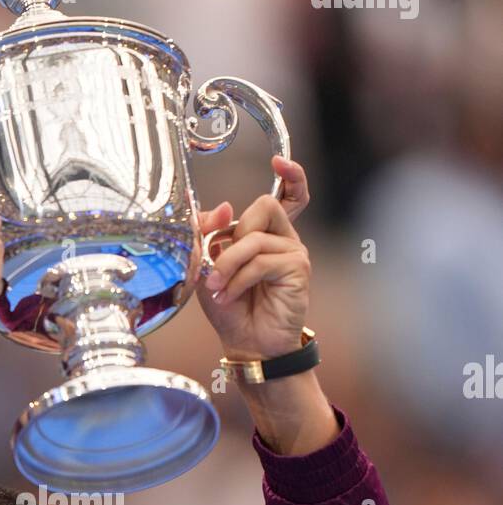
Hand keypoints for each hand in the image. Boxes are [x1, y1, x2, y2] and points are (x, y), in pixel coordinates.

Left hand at [195, 155, 310, 360]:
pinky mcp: (298, 269)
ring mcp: (294, 252)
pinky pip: (262, 261)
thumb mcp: (207, 266)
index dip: (291, 174)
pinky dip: (239, 279)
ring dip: (228, 264)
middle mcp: (284, 238)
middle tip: (216, 268)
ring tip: (217, 288)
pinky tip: (230, 295)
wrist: (246, 343)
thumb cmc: (230, 307)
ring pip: (255, 239)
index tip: (279, 160)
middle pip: (263, 207)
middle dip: (230, 238)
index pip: (288, 194)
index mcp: (266, 233)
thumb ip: (208, 234)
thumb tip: (224, 206)